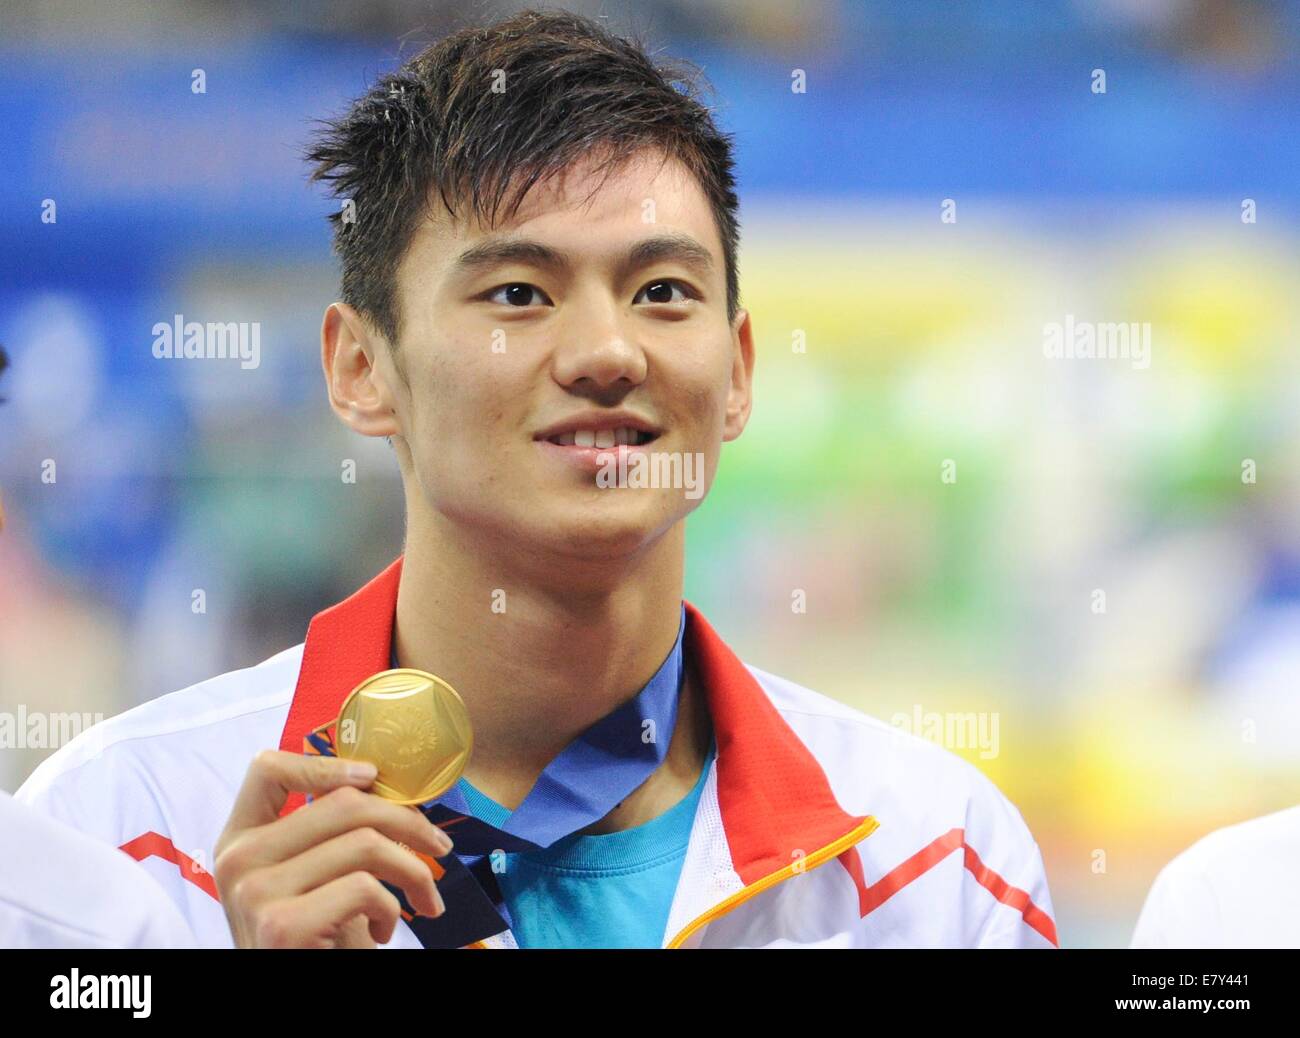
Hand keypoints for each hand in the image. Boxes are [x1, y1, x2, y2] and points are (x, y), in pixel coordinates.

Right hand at [213, 750, 452, 947]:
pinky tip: (381, 931)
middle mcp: (238, 860)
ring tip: (423, 898)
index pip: (267, 769)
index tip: (374, 777)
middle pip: (343, 803)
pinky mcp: (282, 926)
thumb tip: (384, 784)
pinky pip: (365, 888)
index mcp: (240, 839)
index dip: (326, 763)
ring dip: (414, 872)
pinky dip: (392, 910)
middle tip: (440, 847)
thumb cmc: (317, 936)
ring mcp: (255, 892)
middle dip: (409, 823)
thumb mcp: (312, 877)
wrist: (296, 996)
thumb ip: (327, 833)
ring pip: (366, 843)